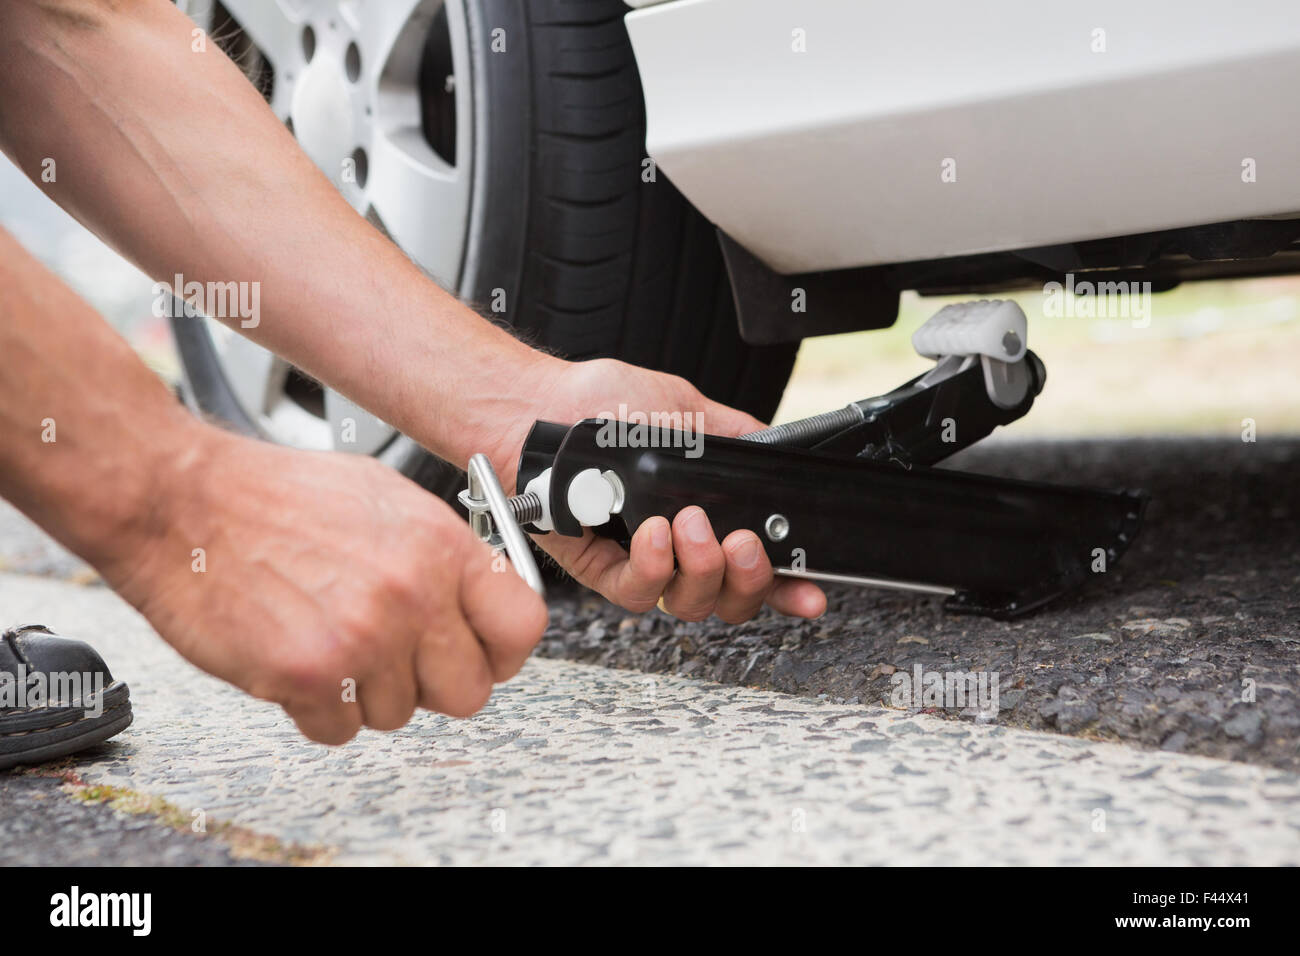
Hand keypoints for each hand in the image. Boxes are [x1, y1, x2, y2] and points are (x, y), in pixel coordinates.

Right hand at [105, 426, 547, 744]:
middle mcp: (412, 594)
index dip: (503, 650)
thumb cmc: (277, 496)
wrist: (183, 503)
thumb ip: (442, 552)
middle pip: (469, 691)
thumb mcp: (385, 496)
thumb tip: (480, 598)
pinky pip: (340, 730)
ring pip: (399, 714)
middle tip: (398, 659)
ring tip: (329, 638)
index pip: (521, 625)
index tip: (483, 653)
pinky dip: (318, 708)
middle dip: (434, 683)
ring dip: (367, 692)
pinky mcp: (309, 676)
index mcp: (440, 546)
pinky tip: (298, 656)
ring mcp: (363, 639)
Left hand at [484, 358, 826, 623]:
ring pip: (689, 602)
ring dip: (703, 569)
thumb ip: (734, 433)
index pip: (754, 563)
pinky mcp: (599, 570)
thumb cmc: (599, 404)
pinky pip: (638, 592)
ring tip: (693, 526)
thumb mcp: (684, 407)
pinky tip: (655, 534)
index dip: (786, 585)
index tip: (811, 590)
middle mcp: (677, 546)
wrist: (539, 407)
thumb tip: (775, 444)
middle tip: (744, 545)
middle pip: (729, 598)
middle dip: (749, 579)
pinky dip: (654, 566)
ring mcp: (640, 560)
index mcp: (706, 512)